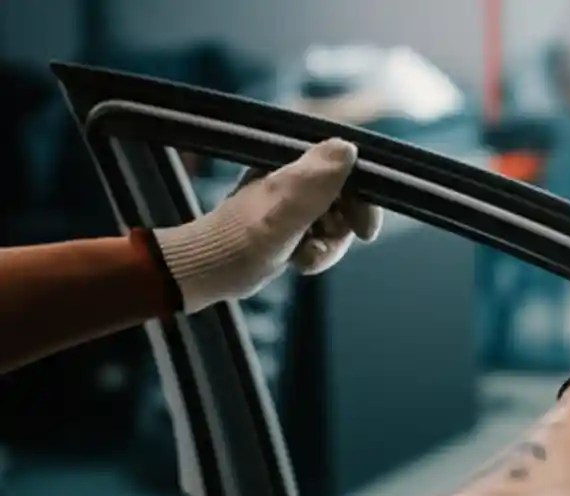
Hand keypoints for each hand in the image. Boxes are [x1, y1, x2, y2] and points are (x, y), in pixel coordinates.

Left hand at [153, 138, 382, 312]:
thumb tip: (348, 147)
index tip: (365, 233)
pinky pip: (322, 236)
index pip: (348, 170)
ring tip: (303, 259)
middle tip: (319, 250)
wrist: (204, 273)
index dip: (363, 201)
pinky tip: (297, 263)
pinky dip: (316, 253)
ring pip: (337, 223)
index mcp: (291, 166)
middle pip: (347, 200)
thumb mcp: (280, 216)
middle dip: (341, 231)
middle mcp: (296, 179)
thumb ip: (313, 184)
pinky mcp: (290, 225)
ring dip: (328, 247)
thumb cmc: (237, 244)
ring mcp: (294, 203)